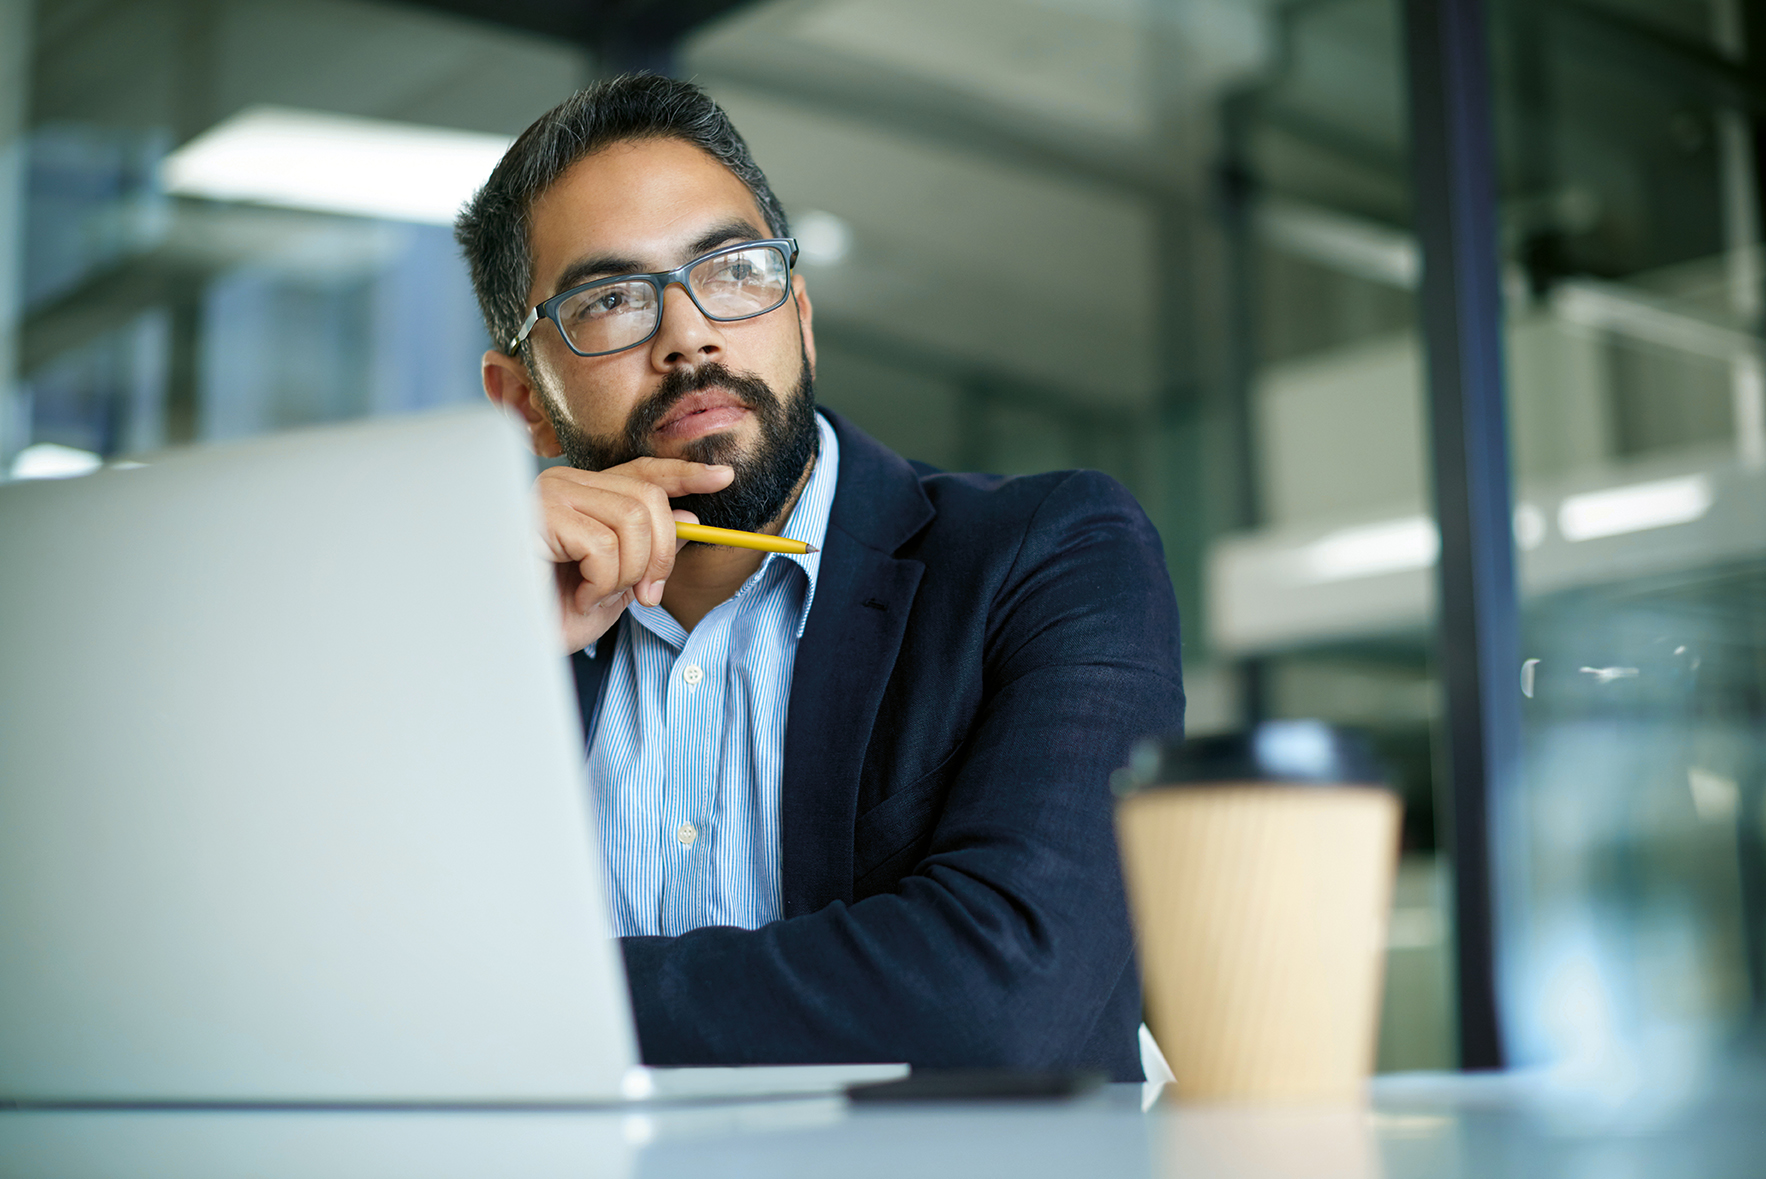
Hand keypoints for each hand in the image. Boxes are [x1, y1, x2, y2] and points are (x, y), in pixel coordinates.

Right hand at [534, 457, 733, 650]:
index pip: (642, 472)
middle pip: (648, 498)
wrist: (512, 641)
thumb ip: (651, 550)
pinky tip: (576, 596)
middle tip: (647, 595)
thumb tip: (692, 520)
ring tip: (597, 596)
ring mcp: (551, 495)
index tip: (723, 477)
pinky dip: (601, 583)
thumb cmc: (554, 613)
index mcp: (584, 493)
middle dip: (661, 554)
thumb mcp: (619, 583)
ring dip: (628, 574)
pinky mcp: (539, 515)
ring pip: (632, 521)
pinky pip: (603, 546)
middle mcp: (566, 483)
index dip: (684, 474)